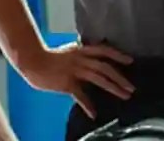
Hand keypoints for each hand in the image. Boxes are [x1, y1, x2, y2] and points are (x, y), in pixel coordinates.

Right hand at [20, 41, 134, 118]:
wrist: (32, 61)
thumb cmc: (50, 57)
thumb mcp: (69, 52)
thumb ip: (82, 55)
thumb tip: (94, 61)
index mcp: (81, 50)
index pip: (104, 50)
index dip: (118, 54)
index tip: (131, 60)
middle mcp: (80, 58)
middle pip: (105, 66)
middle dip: (120, 77)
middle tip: (131, 87)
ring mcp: (74, 70)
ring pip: (98, 78)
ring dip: (113, 87)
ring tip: (124, 96)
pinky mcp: (67, 83)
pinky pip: (80, 95)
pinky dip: (88, 105)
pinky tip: (94, 113)